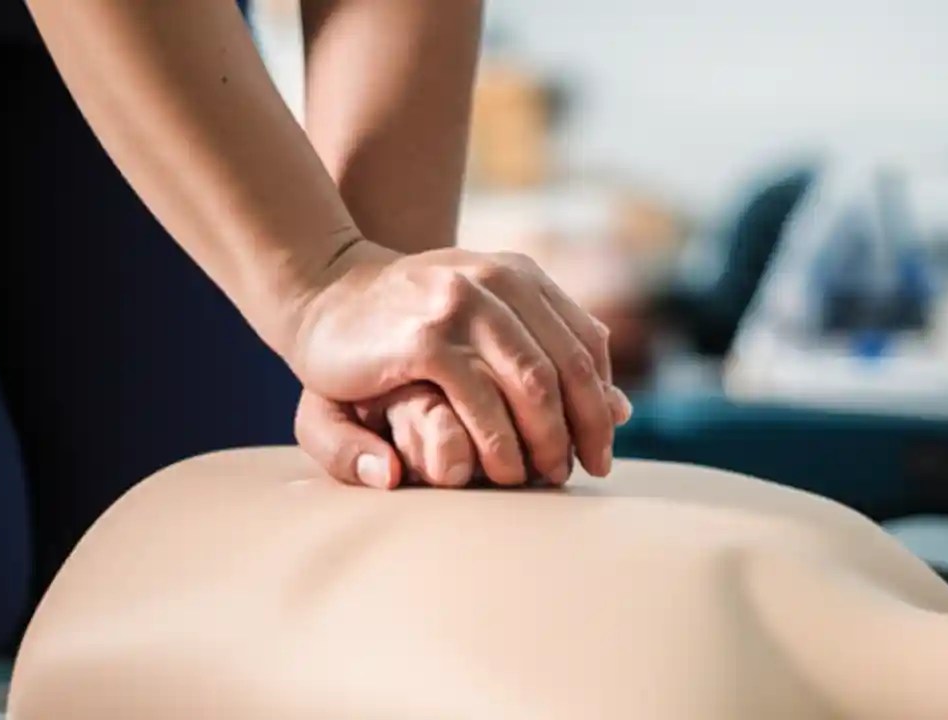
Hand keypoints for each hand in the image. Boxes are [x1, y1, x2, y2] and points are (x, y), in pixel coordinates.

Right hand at [291, 241, 631, 485]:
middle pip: (569, 368)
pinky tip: (493, 471)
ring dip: (544, 442)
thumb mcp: (482, 321)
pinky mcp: (426, 340)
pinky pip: (482, 401)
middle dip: (583, 430)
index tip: (598, 450)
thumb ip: (547, 352)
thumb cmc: (406, 323)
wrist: (322, 296)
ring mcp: (462, 306)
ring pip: (533, 386)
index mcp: (520, 276)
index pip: (586, 345)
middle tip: (577, 474)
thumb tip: (624, 406)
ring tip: (538, 478)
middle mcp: (499, 282)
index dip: (599, 403)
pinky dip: (497, 444)